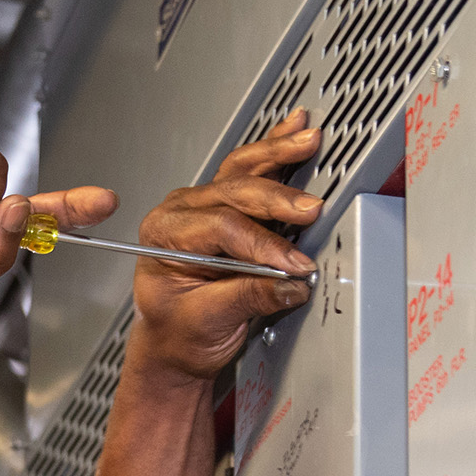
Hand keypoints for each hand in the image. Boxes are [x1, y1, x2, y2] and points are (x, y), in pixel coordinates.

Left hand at [129, 109, 322, 380]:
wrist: (174, 344)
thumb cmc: (176, 333)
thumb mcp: (207, 321)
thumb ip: (248, 297)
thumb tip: (289, 283)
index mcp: (163, 235)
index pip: (220, 226)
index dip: (262, 244)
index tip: (293, 264)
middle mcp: (181, 212)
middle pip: (234, 192)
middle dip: (278, 199)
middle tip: (312, 209)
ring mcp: (203, 205)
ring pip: (243, 171)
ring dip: (278, 153)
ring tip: (308, 140)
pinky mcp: (227, 207)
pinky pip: (250, 172)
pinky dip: (275, 152)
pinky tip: (295, 131)